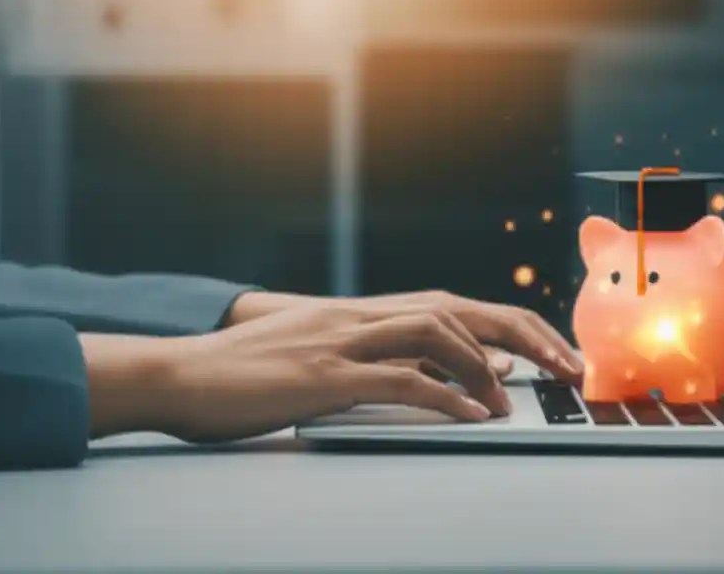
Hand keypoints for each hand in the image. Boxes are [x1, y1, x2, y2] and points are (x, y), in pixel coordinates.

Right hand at [82, 305, 508, 442]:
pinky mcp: (325, 376)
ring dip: (481, 368)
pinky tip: (469, 417)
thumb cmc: (235, 377)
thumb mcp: (300, 360)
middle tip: (544, 369)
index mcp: (349, 313)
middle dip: (509, 338)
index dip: (489, 327)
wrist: (179, 375)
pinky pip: (403, 380)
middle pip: (452, 310)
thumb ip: (347, 364)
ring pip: (435, 335)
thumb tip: (397, 385)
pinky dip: (445, 397)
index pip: (439, 306)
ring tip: (505, 402)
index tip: (525, 354)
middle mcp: (352, 317)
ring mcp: (339, 342)